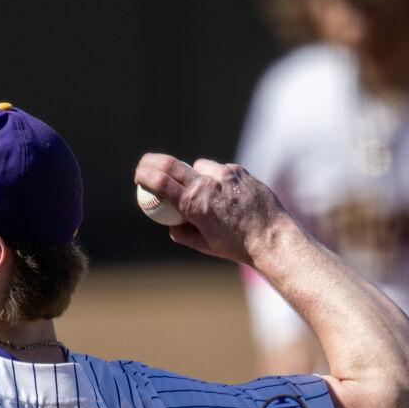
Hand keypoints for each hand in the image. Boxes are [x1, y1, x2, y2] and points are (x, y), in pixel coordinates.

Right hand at [133, 154, 291, 265]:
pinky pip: (219, 170)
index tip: (137, 174)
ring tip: (204, 192)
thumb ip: (182, 233)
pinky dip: (216, 179)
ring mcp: (224, 175)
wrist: (271, 237)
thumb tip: (170, 224)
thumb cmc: (236, 246)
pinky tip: (227, 195)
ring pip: (198, 166)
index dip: (144, 175)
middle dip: (152, 162)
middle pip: (171, 164)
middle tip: (145, 163)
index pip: (160, 182)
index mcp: (194, 205)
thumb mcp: (204, 245)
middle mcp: (207, 185)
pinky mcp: (238, 171)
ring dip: (193, 175)